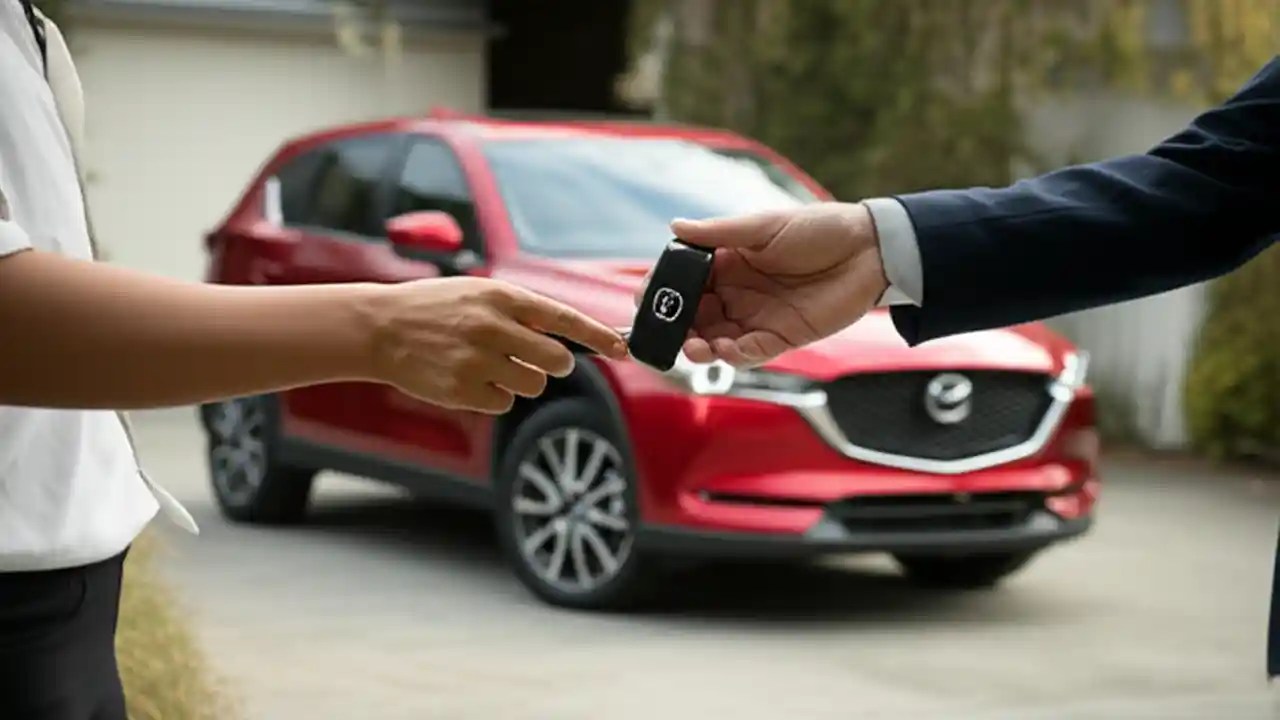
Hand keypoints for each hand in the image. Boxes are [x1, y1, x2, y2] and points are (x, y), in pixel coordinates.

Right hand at [366, 278, 626, 412]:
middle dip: (552, 363)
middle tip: (529, 356)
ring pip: (532, 385)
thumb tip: (566, 340)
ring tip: (486, 363)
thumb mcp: (478, 293)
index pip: (563, 318)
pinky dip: (493, 395)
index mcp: (500, 297)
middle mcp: (492, 327)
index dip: (598, 336)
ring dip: (519, 379)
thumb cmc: (435, 309)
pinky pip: (503, 402)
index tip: (623, 349)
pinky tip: (468, 378)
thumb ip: (520, 312)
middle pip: (556, 361)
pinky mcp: (462, 390)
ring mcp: (477, 361)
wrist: (380, 328)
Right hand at [642, 202, 887, 366]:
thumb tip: (674, 227)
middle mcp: (738, 294)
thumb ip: (718, 234)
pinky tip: (722, 350)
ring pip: (716, 340)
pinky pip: (749, 353)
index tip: (647, 297)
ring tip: (692, 346)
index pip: (686, 283)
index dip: (664, 292)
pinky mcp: (781, 338)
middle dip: (676, 326)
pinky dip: (732, 356)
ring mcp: (757, 318)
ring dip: (699, 346)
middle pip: (694, 317)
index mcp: (729, 263)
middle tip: (665, 330)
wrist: (869, 250)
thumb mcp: (763, 226)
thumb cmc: (819, 229)